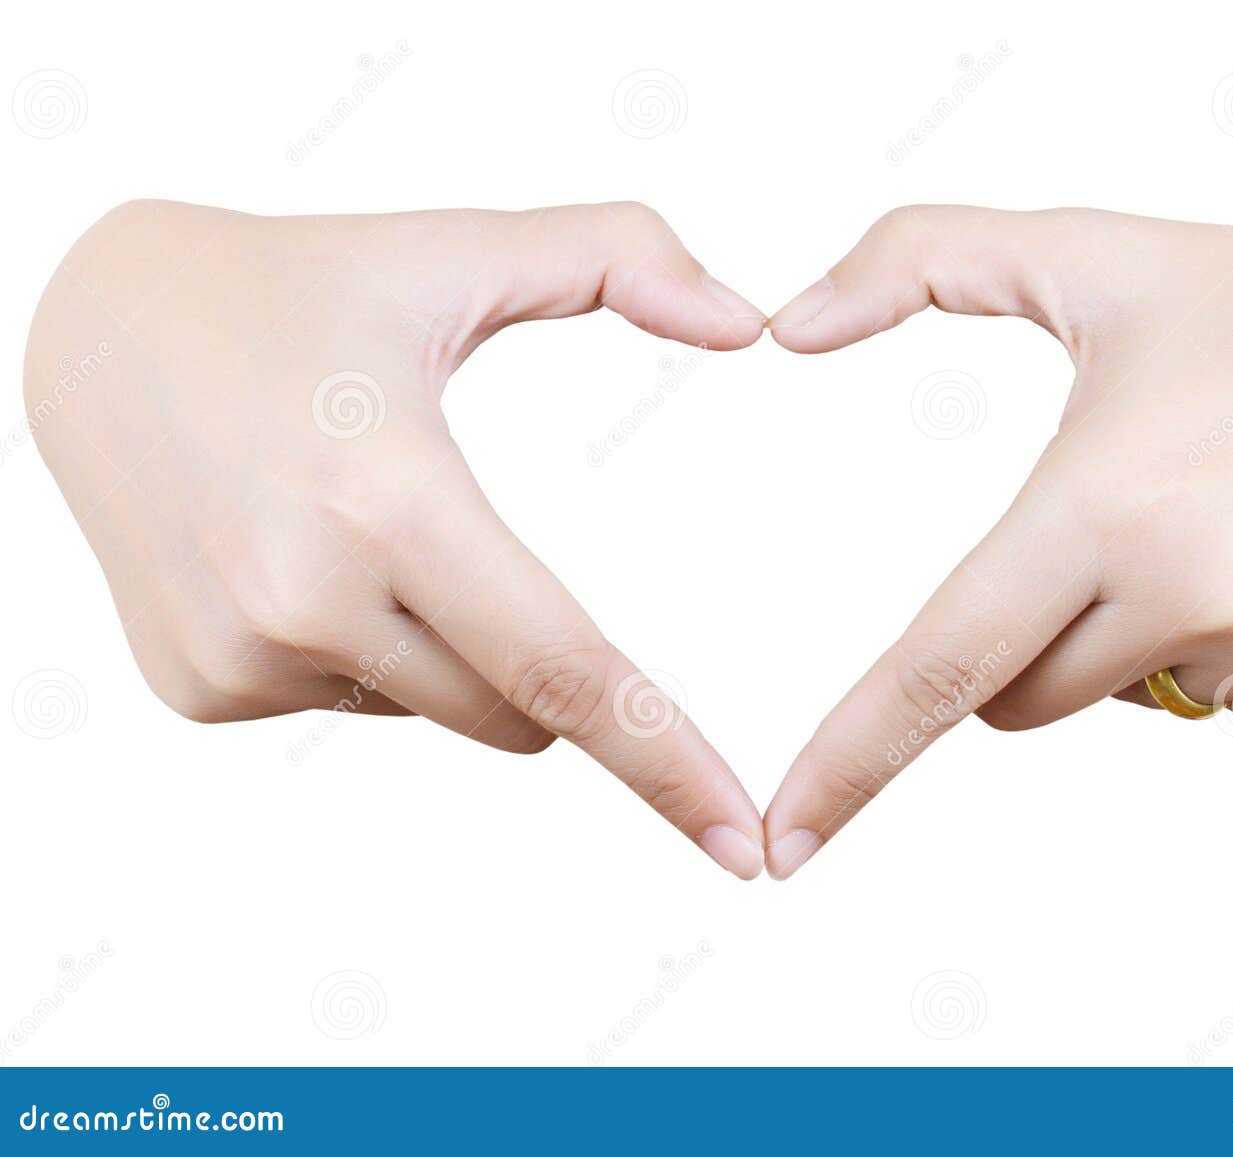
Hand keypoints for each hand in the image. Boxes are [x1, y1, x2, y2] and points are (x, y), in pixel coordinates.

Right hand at [25, 199, 769, 877]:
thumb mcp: (461, 249)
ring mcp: (239, 657)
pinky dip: (362, 650)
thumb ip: (622, 258)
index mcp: (387, 495)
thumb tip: (749, 324)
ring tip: (350, 519)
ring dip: (441, 645)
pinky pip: (354, 705)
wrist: (97, 328)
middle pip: (517, 714)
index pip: (563, 668)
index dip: (667, 762)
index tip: (742, 844)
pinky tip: (293, 554)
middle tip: (463, 535)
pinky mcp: (198, 690)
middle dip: (545, 667)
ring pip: (436, 711)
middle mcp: (303, 597)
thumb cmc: (301, 286)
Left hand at [762, 206, 1232, 878]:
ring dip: (1131, 640)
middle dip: (1025, 642)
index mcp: (1104, 499)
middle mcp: (1194, 589)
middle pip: (1019, 701)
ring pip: (1120, 702)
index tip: (785, 841)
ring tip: (1217, 521)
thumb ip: (915, 258)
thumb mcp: (1079, 252)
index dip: (851, 760)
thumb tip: (785, 326)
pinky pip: (1217, 705)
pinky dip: (1219, 651)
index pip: (942, 663)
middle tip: (1111, 523)